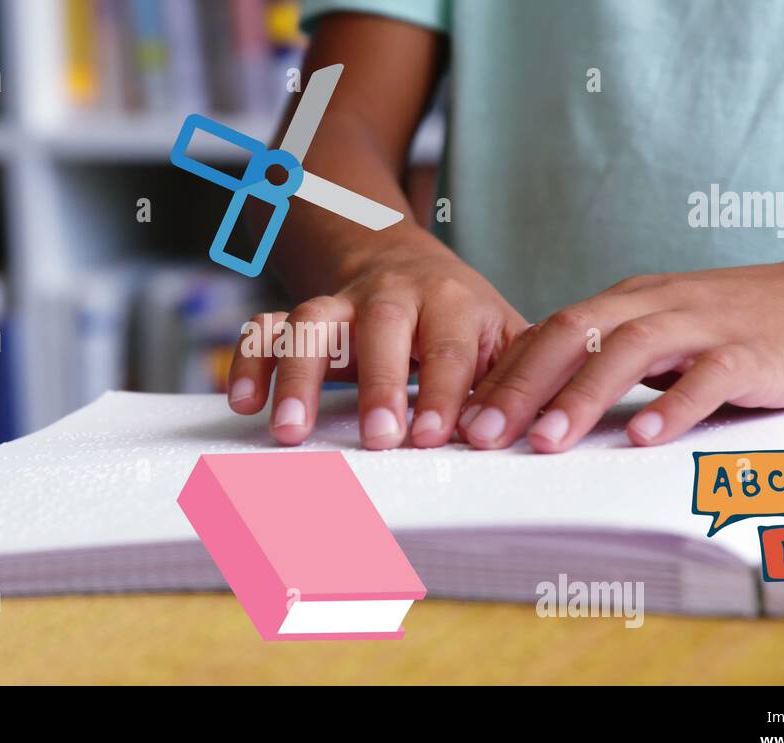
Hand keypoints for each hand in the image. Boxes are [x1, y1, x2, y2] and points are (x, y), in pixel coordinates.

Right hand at [227, 236, 527, 448]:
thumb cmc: (461, 318)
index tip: (439, 436)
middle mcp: (391, 296)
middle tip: (379, 440)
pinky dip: (249, 360)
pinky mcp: (299, 315)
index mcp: (451, 302)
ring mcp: (339, 302)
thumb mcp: (503, 334)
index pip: (450, 346)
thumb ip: (520, 376)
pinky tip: (242, 402)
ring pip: (312, 324)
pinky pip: (265, 327)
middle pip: (380, 328)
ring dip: (298, 375)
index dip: (446, 390)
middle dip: (379, 384)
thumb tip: (541, 428)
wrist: (398, 261)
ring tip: (289, 431)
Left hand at [457, 252, 783, 451]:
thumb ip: (607, 358)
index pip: (548, 333)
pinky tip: (645, 437)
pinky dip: (674, 405)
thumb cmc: (735, 324)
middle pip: (573, 334)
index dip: (502, 375)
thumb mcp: (660, 332)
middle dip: (521, 387)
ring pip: (630, 351)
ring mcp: (704, 323)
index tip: (461, 417)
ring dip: (582, 397)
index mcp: (626, 302)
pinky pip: (708, 375)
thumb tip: (536, 402)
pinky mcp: (752, 350)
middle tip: (481, 434)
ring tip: (545, 442)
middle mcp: (655, 304)